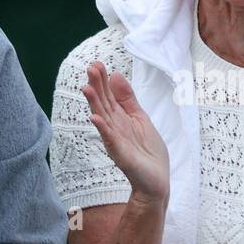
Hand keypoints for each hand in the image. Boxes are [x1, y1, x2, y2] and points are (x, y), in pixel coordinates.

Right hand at [83, 61, 170, 201]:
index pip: (108, 96)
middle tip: (90, 68)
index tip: (97, 64)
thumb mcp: (140, 118)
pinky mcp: (120, 154)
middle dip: (97, 86)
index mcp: (120, 118)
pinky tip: (95, 118)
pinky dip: (102, 129)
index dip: (103, 80)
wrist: (156, 180)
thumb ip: (128, 99)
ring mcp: (115, 141)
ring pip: (103, 119)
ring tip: (86, 88)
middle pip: (103, 104)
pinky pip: (109, 139)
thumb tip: (115, 75)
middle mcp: (114, 128)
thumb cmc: (148, 152)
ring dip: (94, 104)